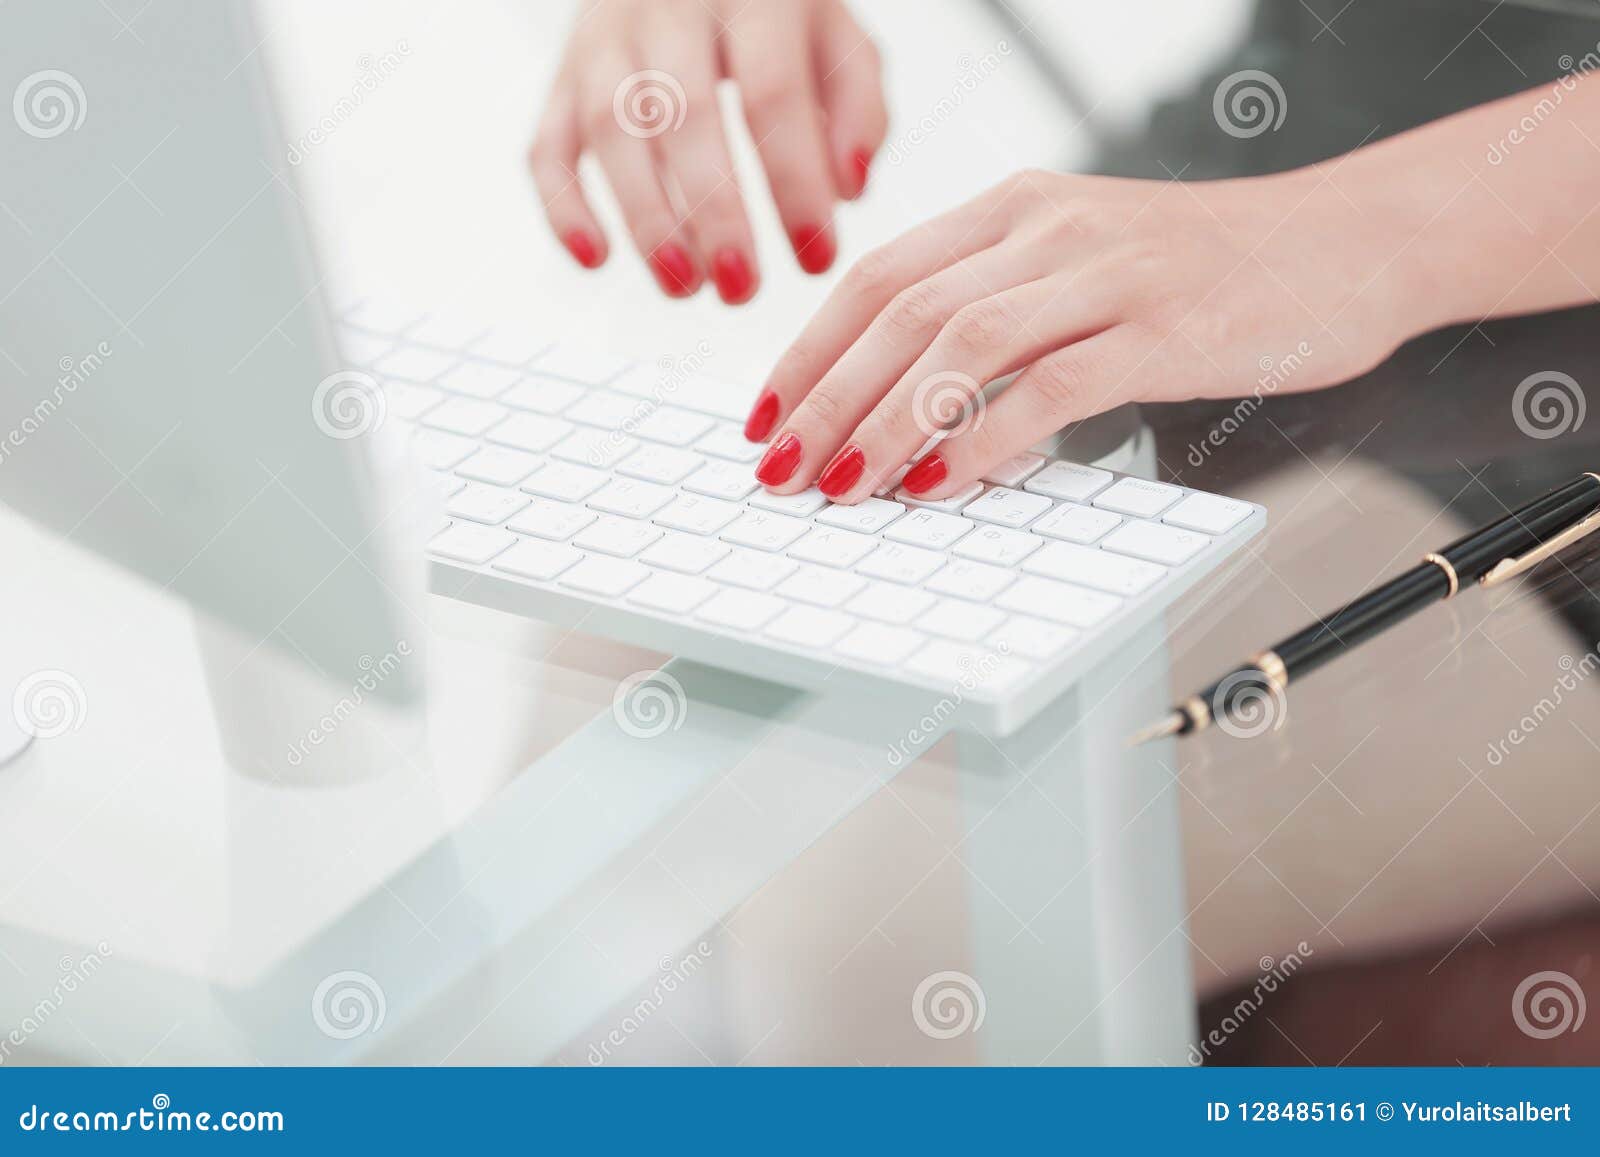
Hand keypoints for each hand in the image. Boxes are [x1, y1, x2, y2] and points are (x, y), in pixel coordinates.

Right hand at [530, 0, 885, 303]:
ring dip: (645, 219)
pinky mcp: (563, 75)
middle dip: (713, 214)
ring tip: (684, 287)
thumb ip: (857, 108)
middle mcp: (670, 5)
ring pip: (610, 130)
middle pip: (683, 114)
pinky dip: (563, 205)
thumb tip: (848, 191)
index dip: (794, 185)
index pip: (772, 93)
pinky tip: (595, 258)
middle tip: (741, 289)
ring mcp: (605, 38)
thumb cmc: (773, 15)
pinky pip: (547, 142)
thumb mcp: (837, 39)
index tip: (816, 257)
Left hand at [743, 166, 1425, 501]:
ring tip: (843, 485)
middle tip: (781, 469)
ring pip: (964, 344)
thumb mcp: (1081, 259)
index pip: (881, 275)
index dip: (810, 348)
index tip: (766, 414)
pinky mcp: (1165, 330)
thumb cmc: (1203, 268)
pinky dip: (985, 440)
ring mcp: (1109, 275)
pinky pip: (1052, 388)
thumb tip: (902, 396)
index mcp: (1016, 208)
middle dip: (827, 396)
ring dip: (888, 421)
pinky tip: (940, 484)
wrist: (1345, 243)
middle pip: (904, 311)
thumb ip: (996, 304)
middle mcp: (1049, 228)